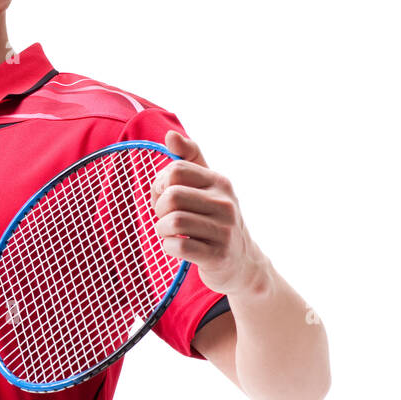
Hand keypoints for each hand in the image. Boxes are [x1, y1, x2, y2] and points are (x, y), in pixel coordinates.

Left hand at [149, 130, 265, 295]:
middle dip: (158, 208)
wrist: (241, 263)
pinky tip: (177, 248)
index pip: (176, 170)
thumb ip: (189, 160)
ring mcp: (224, 230)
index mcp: (220, 182)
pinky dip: (169, 247)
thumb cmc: (215, 220)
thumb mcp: (207, 187)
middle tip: (165, 218)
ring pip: (173, 222)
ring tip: (170, 233)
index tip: (163, 197)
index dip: (160, 184)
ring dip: (162, 230)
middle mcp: (226, 203)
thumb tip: (170, 135)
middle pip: (171, 196)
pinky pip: (178, 247)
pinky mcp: (217, 256)